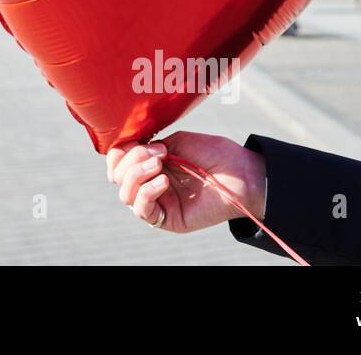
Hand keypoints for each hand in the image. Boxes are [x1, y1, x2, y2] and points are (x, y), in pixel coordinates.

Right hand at [106, 130, 265, 232]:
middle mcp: (151, 184)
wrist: (242, 174)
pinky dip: (147, 192)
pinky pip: (143, 210)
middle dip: (130, 160)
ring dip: (137, 174)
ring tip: (160, 164)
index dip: (119, 152)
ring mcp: (159, 202)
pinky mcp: (168, 219)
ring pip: (125, 194)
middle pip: (117, 178)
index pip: (117, 163)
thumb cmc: (216, 155)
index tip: (137, 140)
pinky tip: (163, 180)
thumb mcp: (177, 142)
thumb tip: (131, 151)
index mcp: (151, 165)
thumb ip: (150, 146)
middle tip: (157, 152)